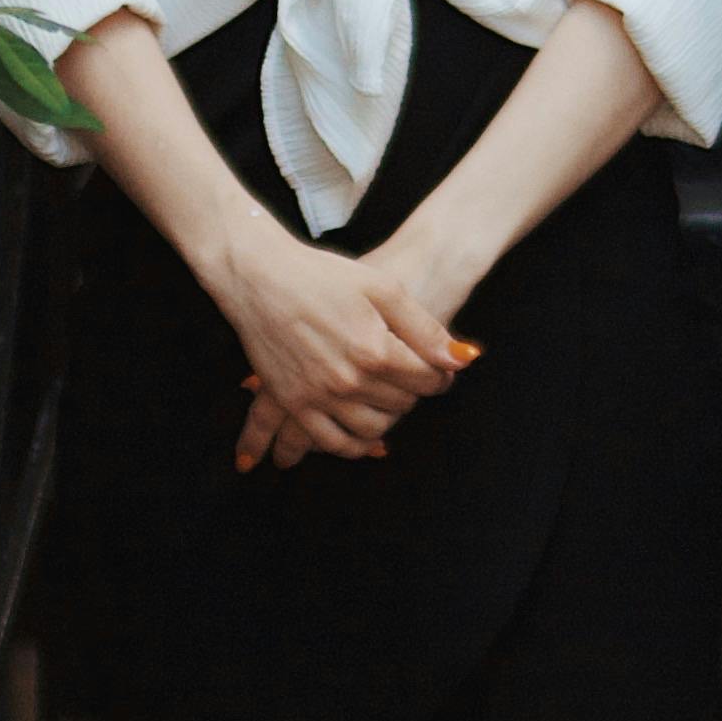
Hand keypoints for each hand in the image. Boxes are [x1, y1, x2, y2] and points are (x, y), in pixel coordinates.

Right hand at [211, 217, 465, 471]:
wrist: (259, 275)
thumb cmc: (322, 274)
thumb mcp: (382, 288)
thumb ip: (424, 328)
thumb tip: (462, 359)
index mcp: (375, 350)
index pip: (428, 381)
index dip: (441, 375)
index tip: (439, 368)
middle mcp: (349, 380)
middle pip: (402, 404)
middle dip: (415, 392)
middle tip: (414, 380)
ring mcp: (318, 396)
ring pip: (371, 430)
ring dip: (389, 419)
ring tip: (389, 400)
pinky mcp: (293, 402)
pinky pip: (330, 441)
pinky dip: (352, 446)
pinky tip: (364, 438)